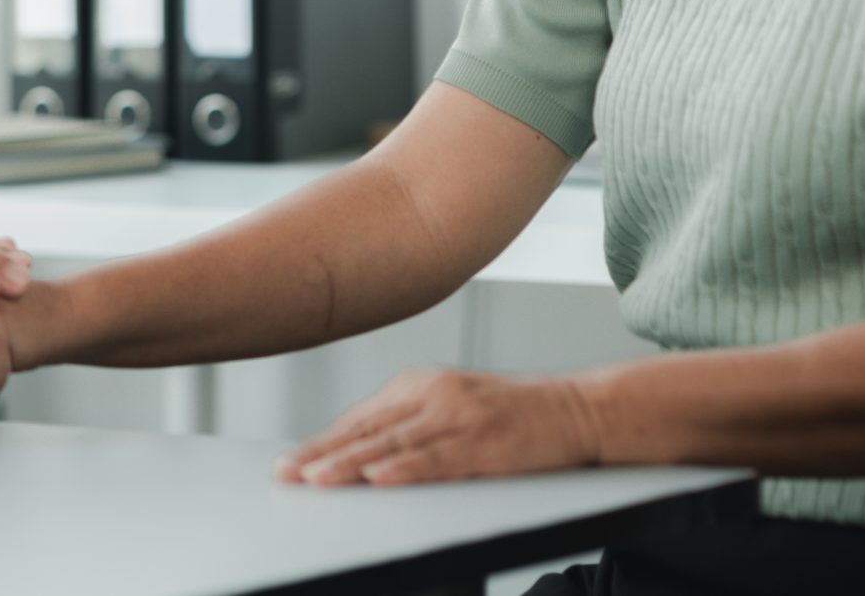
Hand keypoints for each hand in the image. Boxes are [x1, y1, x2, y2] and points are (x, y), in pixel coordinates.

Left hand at [276, 368, 601, 486]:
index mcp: (421, 384)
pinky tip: (379, 478)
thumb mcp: (453, 405)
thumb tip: (360, 452)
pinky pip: (438, 460)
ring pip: (395, 445)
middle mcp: (435, 394)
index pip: (361, 419)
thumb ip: (410, 423)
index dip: (323, 442)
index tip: (290, 462)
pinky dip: (406, 470)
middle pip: (368, 430)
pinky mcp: (486, 441)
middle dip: (323, 454)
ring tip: (316, 479)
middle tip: (287, 473)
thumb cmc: (512, 415)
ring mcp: (460, 416)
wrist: (577, 409)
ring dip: (351, 464)